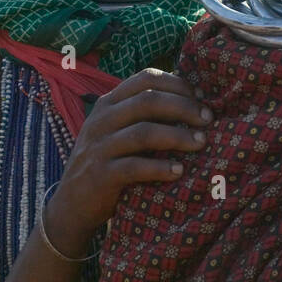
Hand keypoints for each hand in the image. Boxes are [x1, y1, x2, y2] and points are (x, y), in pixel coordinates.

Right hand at [42, 68, 210, 256]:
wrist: (73, 203)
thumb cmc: (110, 160)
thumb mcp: (120, 130)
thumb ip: (147, 113)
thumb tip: (196, 99)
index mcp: (109, 103)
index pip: (146, 78)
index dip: (178, 84)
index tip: (202, 98)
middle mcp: (102, 120)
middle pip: (148, 101)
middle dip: (184, 107)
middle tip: (209, 119)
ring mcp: (99, 147)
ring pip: (143, 132)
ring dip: (178, 136)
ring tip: (201, 142)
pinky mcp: (100, 175)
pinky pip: (134, 167)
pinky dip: (160, 168)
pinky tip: (179, 171)